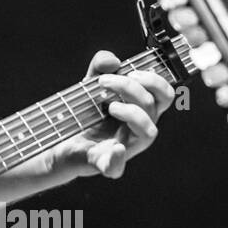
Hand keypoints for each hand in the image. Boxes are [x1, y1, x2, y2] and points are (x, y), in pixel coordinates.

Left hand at [47, 50, 174, 180]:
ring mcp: (126, 148)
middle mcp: (139, 128)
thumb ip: (100, 66)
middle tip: (106, 82)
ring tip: (109, 107)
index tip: (131, 71)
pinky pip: (116, 167)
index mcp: (141, 109)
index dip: (154, 80)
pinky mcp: (106, 164)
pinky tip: (115, 147)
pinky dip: (117, 159)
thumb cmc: (85, 113)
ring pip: (148, 132)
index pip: (164, 94)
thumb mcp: (91, 84)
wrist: (62, 141)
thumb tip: (112, 60)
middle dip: (133, 88)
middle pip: (154, 107)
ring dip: (131, 113)